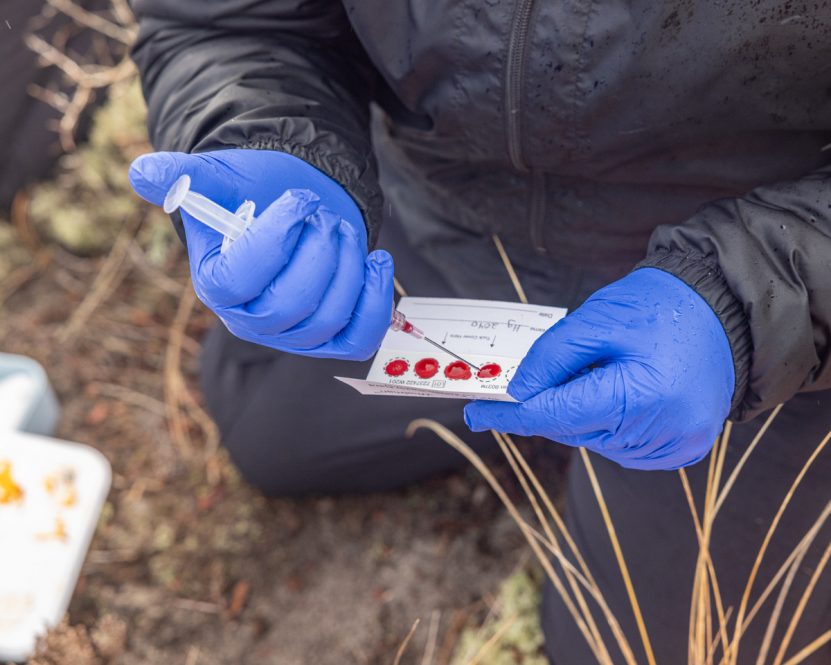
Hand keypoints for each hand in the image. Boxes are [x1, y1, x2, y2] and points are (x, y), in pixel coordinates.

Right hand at [129, 149, 393, 359]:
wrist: (296, 207)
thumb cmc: (254, 194)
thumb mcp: (218, 179)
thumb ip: (184, 177)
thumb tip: (143, 172)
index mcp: (217, 285)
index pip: (240, 280)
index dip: (274, 240)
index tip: (299, 201)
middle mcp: (252, 320)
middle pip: (289, 305)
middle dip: (317, 253)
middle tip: (324, 216)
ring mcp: (295, 336)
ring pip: (329, 318)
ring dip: (347, 265)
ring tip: (340, 227)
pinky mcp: (334, 337)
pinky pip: (360, 336)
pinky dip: (376, 301)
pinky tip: (378, 260)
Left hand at [464, 268, 734, 469]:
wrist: (725, 311)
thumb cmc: (662, 307)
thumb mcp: (598, 319)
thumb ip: (552, 357)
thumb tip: (518, 392)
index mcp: (642, 397)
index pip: (557, 414)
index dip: (511, 415)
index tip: (476, 414)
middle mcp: (661, 433)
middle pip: (572, 428)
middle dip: (546, 404)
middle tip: (535, 376)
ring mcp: (674, 447)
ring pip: (593, 438)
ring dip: (578, 412)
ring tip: (598, 370)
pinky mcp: (679, 449)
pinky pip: (620, 443)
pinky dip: (604, 421)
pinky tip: (616, 390)